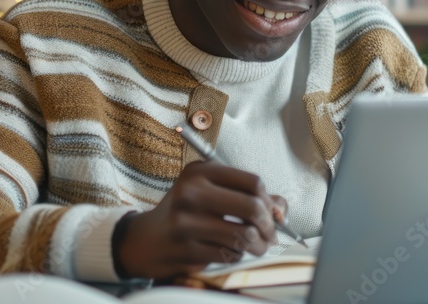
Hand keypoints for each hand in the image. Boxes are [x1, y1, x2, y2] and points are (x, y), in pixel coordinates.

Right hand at [113, 161, 288, 279]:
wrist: (146, 239)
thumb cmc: (186, 212)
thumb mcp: (211, 192)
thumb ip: (248, 195)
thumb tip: (281, 210)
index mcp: (200, 172)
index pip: (252, 182)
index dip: (269, 200)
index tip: (271, 212)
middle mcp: (191, 193)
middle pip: (252, 207)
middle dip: (269, 225)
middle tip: (271, 233)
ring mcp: (187, 222)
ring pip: (244, 235)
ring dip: (258, 245)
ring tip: (257, 246)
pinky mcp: (186, 249)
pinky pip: (229, 254)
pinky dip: (237, 255)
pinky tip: (231, 251)